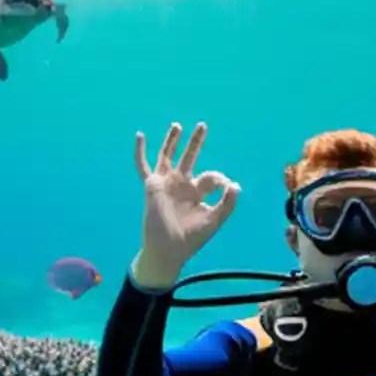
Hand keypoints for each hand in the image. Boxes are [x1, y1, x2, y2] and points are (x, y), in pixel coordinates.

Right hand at [131, 122, 239, 288]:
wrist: (169, 250)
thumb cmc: (191, 238)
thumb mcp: (215, 220)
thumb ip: (227, 203)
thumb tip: (236, 184)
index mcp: (198, 192)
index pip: (211, 176)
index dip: (220, 178)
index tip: (226, 186)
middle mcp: (182, 184)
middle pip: (190, 157)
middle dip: (196, 142)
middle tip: (203, 125)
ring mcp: (166, 183)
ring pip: (168, 156)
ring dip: (172, 140)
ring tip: (178, 125)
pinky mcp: (152, 185)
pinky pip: (143, 165)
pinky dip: (140, 151)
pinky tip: (140, 136)